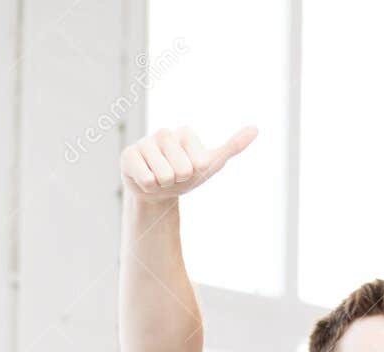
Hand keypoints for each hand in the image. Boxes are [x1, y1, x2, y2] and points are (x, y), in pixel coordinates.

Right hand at [120, 125, 256, 201]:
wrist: (157, 191)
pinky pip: (146, 179)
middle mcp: (165, 133)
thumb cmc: (185, 176)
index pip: (199, 164)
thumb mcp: (211, 164)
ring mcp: (145, 142)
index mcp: (186, 132)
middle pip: (182, 170)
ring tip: (159, 177)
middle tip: (174, 176)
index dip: (196, 175)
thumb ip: (232, 147)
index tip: (190, 171)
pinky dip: (148, 187)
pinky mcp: (128, 154)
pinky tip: (145, 178)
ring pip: (163, 176)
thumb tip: (256, 128)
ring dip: (163, 185)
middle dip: (179, 181)